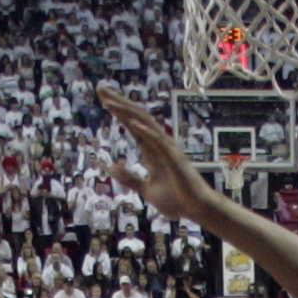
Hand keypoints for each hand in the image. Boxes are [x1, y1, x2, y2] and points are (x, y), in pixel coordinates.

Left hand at [97, 87, 216, 224]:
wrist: (197, 210)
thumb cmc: (176, 199)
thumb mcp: (146, 189)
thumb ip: (128, 178)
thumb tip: (109, 168)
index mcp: (151, 149)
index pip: (131, 123)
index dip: (118, 109)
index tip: (102, 97)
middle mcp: (158, 144)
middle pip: (136, 116)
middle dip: (118, 102)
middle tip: (100, 87)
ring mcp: (167, 149)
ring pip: (146, 123)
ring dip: (127, 111)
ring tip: (110, 100)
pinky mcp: (174, 159)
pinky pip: (158, 142)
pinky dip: (145, 131)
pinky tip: (131, 122)